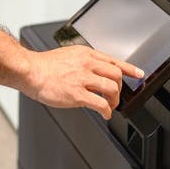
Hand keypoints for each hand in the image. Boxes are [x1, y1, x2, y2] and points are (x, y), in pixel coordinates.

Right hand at [22, 45, 143, 119]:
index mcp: (87, 54)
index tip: (139, 74)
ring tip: (110, 105)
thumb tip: (96, 71)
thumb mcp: (70, 55)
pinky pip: (100, 104)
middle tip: (116, 96)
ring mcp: (83, 79)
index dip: (130, 69)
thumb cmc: (46, 65)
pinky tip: (105, 113)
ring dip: (115, 100)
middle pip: (116, 75)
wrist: (30, 71)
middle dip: (120, 89)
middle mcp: (87, 64)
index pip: (114, 61)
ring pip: (111, 89)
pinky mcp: (77, 94)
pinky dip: (107, 110)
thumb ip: (85, 61)